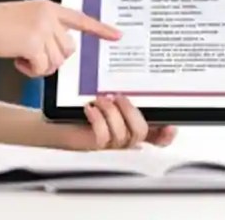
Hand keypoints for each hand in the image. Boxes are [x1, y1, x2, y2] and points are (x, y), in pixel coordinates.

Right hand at [0, 0, 120, 77]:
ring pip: (57, 60)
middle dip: (53, 59)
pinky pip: (43, 68)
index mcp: (47, 7)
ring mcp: (42, 27)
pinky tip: (16, 60)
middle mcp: (48, 14)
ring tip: (21, 55)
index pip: (80, 18)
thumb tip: (60, 53)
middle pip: (68, 49)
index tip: (117, 35)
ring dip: (41, 66)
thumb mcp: (23, 21)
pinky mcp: (34, 42)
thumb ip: (43, 30)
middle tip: (31, 56)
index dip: (100, 28)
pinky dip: (30, 70)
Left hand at [55, 93, 177, 150]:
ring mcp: (109, 144)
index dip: (166, 135)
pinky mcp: (93, 145)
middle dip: (131, 112)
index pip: (157, 138)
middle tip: (119, 96)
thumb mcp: (105, 100)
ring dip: (111, 112)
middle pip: (141, 133)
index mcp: (131, 127)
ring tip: (101, 99)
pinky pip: (103, 136)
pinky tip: (90, 108)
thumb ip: (122, 96)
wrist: (54, 122)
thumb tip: (133, 81)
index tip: (170, 126)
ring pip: (122, 134)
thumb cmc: (80, 110)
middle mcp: (123, 139)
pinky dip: (98, 119)